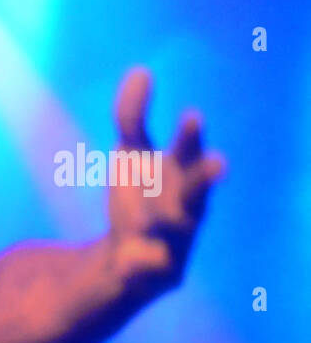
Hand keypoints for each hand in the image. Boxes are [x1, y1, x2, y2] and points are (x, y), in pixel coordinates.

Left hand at [107, 66, 226, 288]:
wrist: (125, 255)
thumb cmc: (140, 196)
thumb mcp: (130, 154)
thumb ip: (133, 117)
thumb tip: (140, 70)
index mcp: (183, 173)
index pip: (188, 150)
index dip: (190, 136)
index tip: (191, 114)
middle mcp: (189, 205)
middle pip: (199, 190)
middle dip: (206, 177)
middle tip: (219, 162)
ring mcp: (179, 239)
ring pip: (179, 231)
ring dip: (166, 222)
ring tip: (149, 218)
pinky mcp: (164, 272)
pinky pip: (151, 268)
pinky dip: (139, 263)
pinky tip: (127, 261)